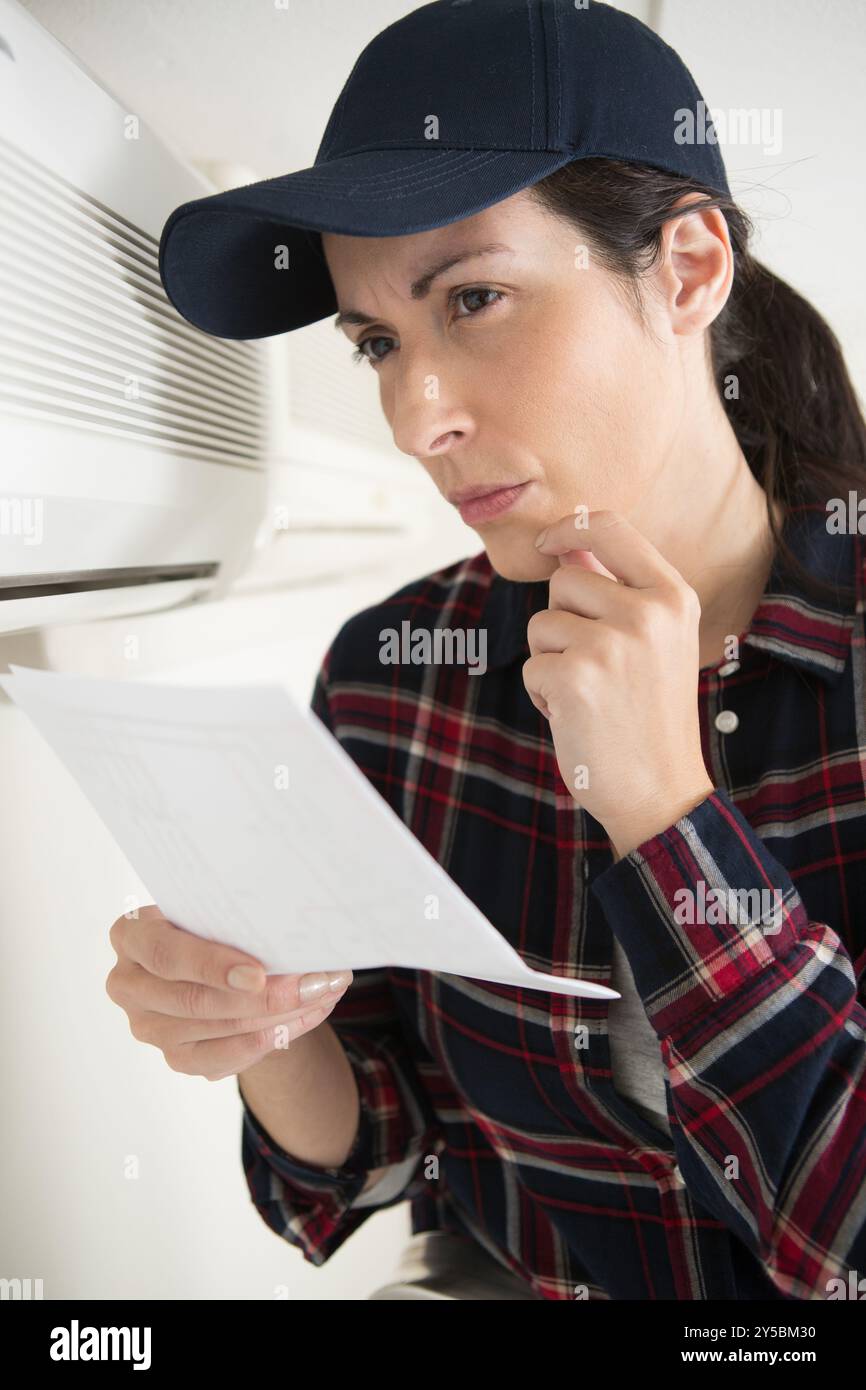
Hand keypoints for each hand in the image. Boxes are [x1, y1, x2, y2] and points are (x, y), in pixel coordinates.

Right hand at [106, 905, 352, 1081]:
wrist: (212, 961)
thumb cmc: (211, 924)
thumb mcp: (211, 909)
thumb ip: (233, 918)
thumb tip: (291, 926)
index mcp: (131, 936)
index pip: (165, 955)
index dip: (211, 966)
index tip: (259, 973)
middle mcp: (129, 985)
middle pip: (196, 1000)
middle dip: (264, 995)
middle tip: (316, 982)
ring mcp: (149, 1027)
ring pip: (218, 1030)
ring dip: (281, 1015)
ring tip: (324, 992)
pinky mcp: (175, 1057)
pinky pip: (226, 1057)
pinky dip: (273, 1037)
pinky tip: (307, 1015)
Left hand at [522, 509, 713, 857]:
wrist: (661, 792)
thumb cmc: (650, 715)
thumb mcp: (653, 642)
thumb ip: (616, 589)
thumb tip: (566, 542)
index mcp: (672, 597)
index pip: (610, 527)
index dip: (568, 528)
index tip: (546, 544)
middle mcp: (647, 613)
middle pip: (564, 580)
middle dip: (563, 621)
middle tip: (596, 668)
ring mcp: (611, 645)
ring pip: (541, 624)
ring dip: (550, 660)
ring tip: (589, 695)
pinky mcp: (575, 678)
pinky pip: (531, 666)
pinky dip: (542, 695)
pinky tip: (576, 718)